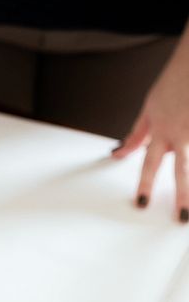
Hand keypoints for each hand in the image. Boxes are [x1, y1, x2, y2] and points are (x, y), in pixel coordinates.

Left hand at [112, 50, 188, 222]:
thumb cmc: (171, 84)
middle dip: (182, 195)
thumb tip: (119, 153)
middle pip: (181, 169)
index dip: (145, 184)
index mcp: (160, 129)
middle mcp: (180, 132)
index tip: (142, 203)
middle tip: (181, 217)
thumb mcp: (148, 109)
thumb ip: (137, 134)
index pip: (150, 163)